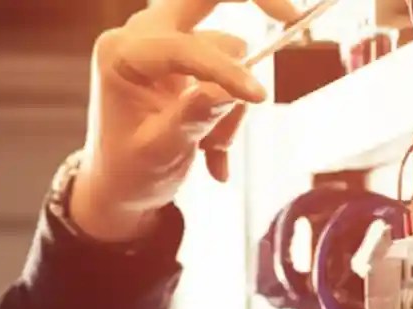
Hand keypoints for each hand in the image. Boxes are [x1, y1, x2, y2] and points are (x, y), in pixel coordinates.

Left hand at [70, 0, 299, 240]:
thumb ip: (191, 119)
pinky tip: (213, 151)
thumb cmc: (129, 172)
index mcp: (122, 54)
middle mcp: (141, 35)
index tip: (258, 97)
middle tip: (292, 16)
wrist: (120, 188)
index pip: (183, 47)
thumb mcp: (159, 153)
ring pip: (230, 48)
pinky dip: (232, 106)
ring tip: (211, 149)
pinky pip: (232, 66)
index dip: (225, 70)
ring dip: (232, 101)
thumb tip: (227, 92)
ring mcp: (165, 41)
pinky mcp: (187, 56)